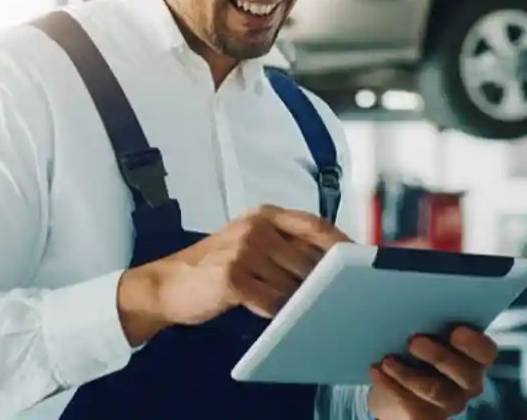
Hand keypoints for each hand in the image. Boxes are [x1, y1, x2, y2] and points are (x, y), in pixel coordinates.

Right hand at [118, 205, 350, 342]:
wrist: (166, 284)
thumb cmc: (214, 267)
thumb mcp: (248, 242)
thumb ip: (283, 244)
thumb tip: (331, 263)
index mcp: (263, 214)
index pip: (314, 224)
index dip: (340, 244)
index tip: (361, 261)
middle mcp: (255, 227)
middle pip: (308, 257)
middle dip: (322, 281)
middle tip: (335, 298)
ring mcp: (243, 250)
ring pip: (292, 283)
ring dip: (296, 301)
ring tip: (291, 308)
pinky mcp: (232, 277)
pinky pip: (272, 302)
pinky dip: (275, 312)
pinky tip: (267, 312)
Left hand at [367, 326, 498, 419]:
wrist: (391, 387)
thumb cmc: (413, 351)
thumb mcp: (424, 334)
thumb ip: (429, 324)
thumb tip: (412, 301)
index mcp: (473, 357)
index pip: (486, 352)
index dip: (474, 343)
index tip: (454, 331)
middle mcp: (467, 383)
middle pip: (465, 374)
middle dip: (439, 357)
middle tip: (413, 341)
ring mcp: (449, 403)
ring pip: (435, 392)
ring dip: (408, 374)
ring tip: (386, 360)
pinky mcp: (427, 418)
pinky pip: (412, 406)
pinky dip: (391, 386)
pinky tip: (376, 370)